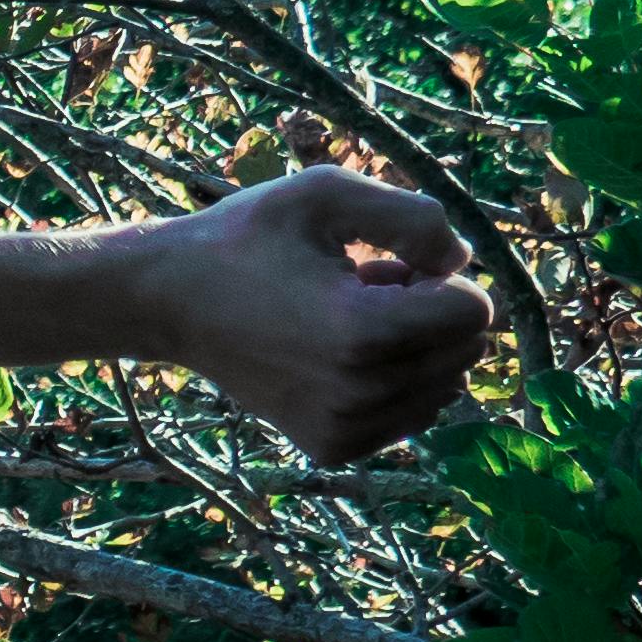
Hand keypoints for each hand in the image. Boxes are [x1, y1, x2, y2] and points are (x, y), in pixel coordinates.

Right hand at [138, 165, 494, 460]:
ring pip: (445, 387)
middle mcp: (359, 393)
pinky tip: (338, 357)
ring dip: (413, 349)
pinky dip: (392, 383)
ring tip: (347, 321)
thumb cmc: (245, 238)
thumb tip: (462, 265)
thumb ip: (415, 217)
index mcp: (361, 331)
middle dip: (428, 311)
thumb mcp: (324, 193)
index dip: (437, 275)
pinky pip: (411, 415)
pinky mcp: (332, 448)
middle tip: (361, 288)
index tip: (381, 265)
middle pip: (466, 351)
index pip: (474, 311)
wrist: (166, 300)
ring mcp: (345, 429)